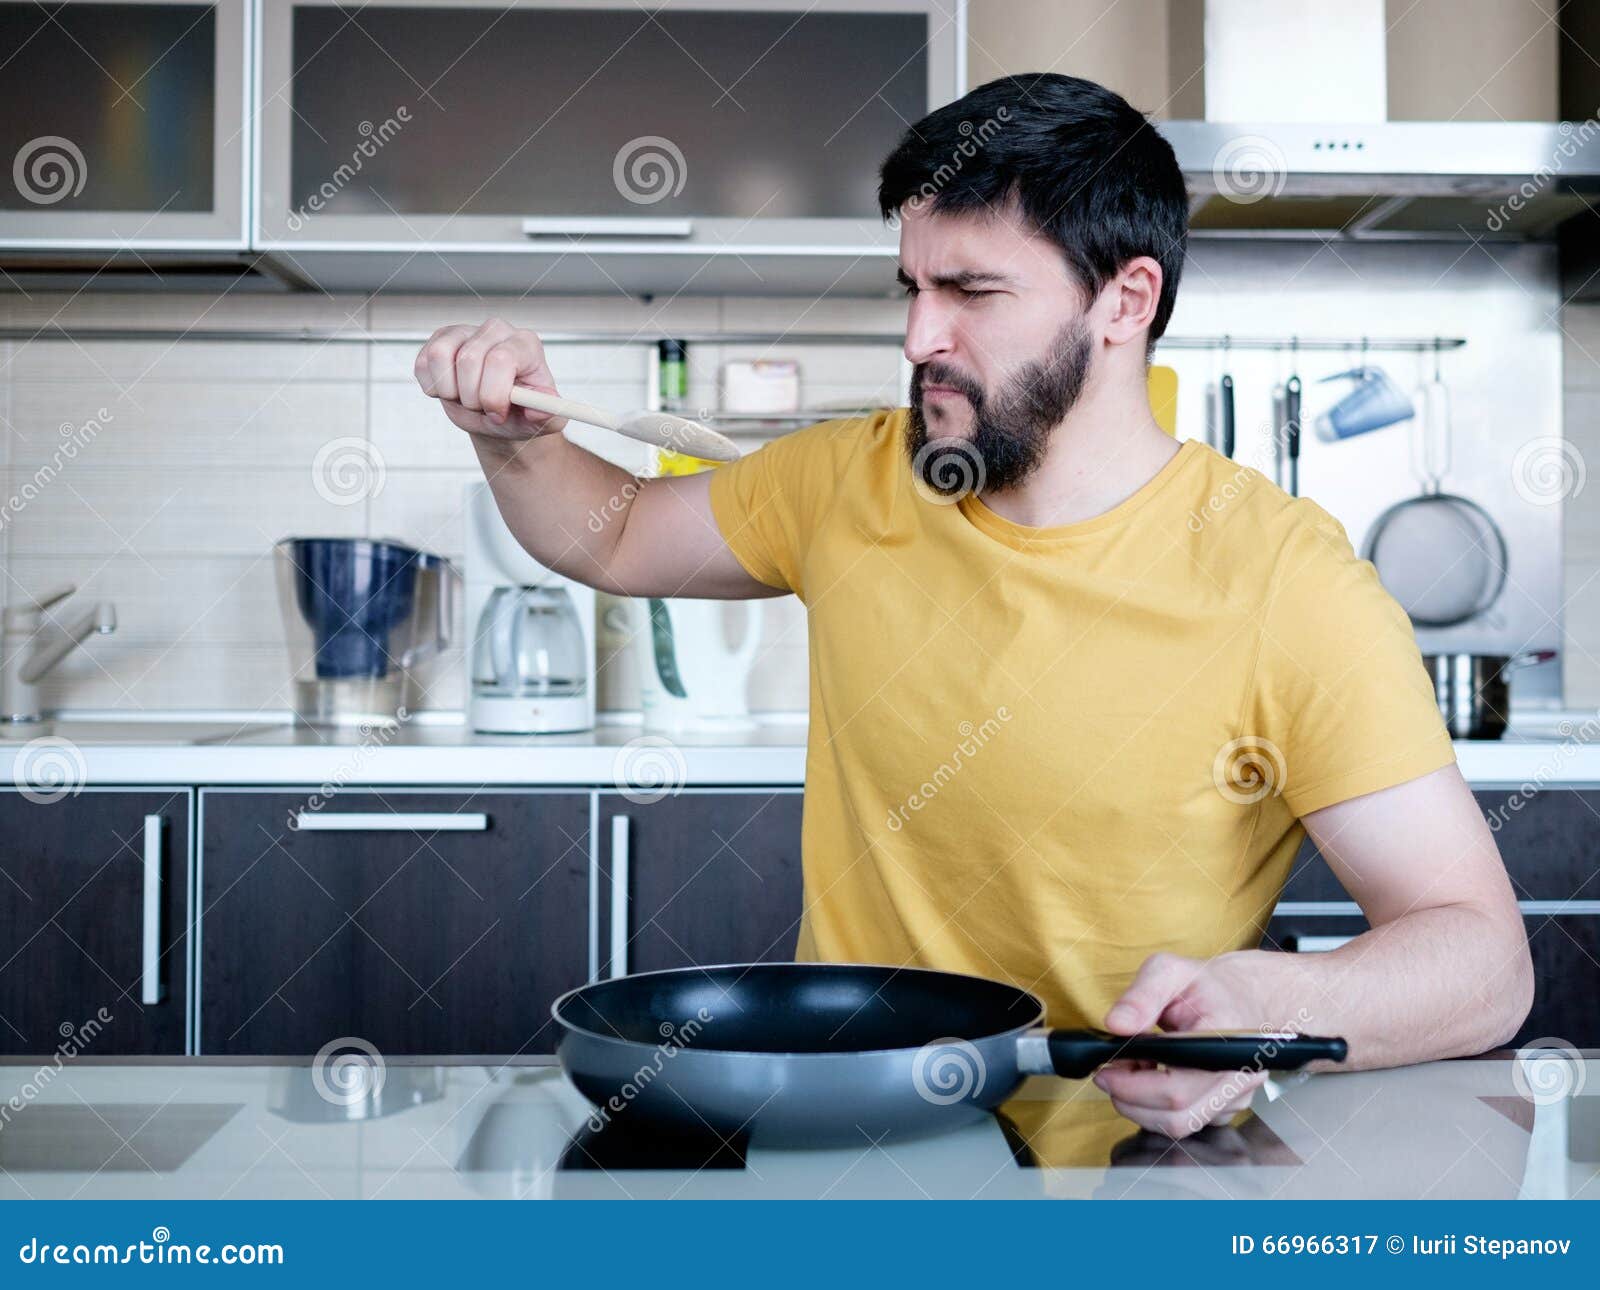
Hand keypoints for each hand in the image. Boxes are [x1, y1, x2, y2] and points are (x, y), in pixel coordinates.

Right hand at [414, 316, 567, 442]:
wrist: (498, 415)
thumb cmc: (521, 414)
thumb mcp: (542, 422)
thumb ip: (549, 417)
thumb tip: (540, 409)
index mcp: (526, 345)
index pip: (501, 359)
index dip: (494, 394)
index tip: (498, 414)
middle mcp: (497, 330)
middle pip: (468, 360)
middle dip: (472, 398)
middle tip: (483, 408)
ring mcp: (466, 331)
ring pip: (440, 356)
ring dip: (450, 391)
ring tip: (467, 399)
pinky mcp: (440, 339)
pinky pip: (423, 362)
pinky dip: (433, 387)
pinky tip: (452, 391)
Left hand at [1094, 950, 1291, 1139]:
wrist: (1240, 997)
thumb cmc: (1205, 986)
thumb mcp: (1169, 971)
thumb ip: (1142, 995)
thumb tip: (1116, 1024)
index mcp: (1226, 1042)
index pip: (1177, 1088)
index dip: (1133, 1087)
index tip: (1105, 1070)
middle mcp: (1239, 1076)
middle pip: (1177, 1115)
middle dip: (1131, 1099)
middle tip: (1108, 1073)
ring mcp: (1236, 1097)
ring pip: (1180, 1124)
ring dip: (1142, 1105)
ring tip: (1132, 1068)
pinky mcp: (1226, 1108)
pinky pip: (1187, 1122)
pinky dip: (1158, 1108)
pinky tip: (1151, 1078)